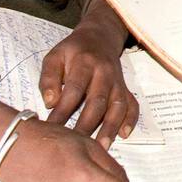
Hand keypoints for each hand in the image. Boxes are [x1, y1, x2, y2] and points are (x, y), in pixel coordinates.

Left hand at [39, 3, 136, 148]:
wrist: (99, 36)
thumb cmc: (72, 51)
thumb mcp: (54, 56)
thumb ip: (49, 78)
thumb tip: (50, 103)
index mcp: (84, 63)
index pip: (74, 90)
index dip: (63, 111)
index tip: (52, 128)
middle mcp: (104, 73)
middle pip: (98, 101)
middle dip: (87, 124)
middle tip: (76, 144)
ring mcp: (117, 81)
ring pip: (117, 105)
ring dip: (110, 126)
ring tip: (101, 146)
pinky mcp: (124, 87)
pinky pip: (132, 104)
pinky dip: (131, 119)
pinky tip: (124, 134)